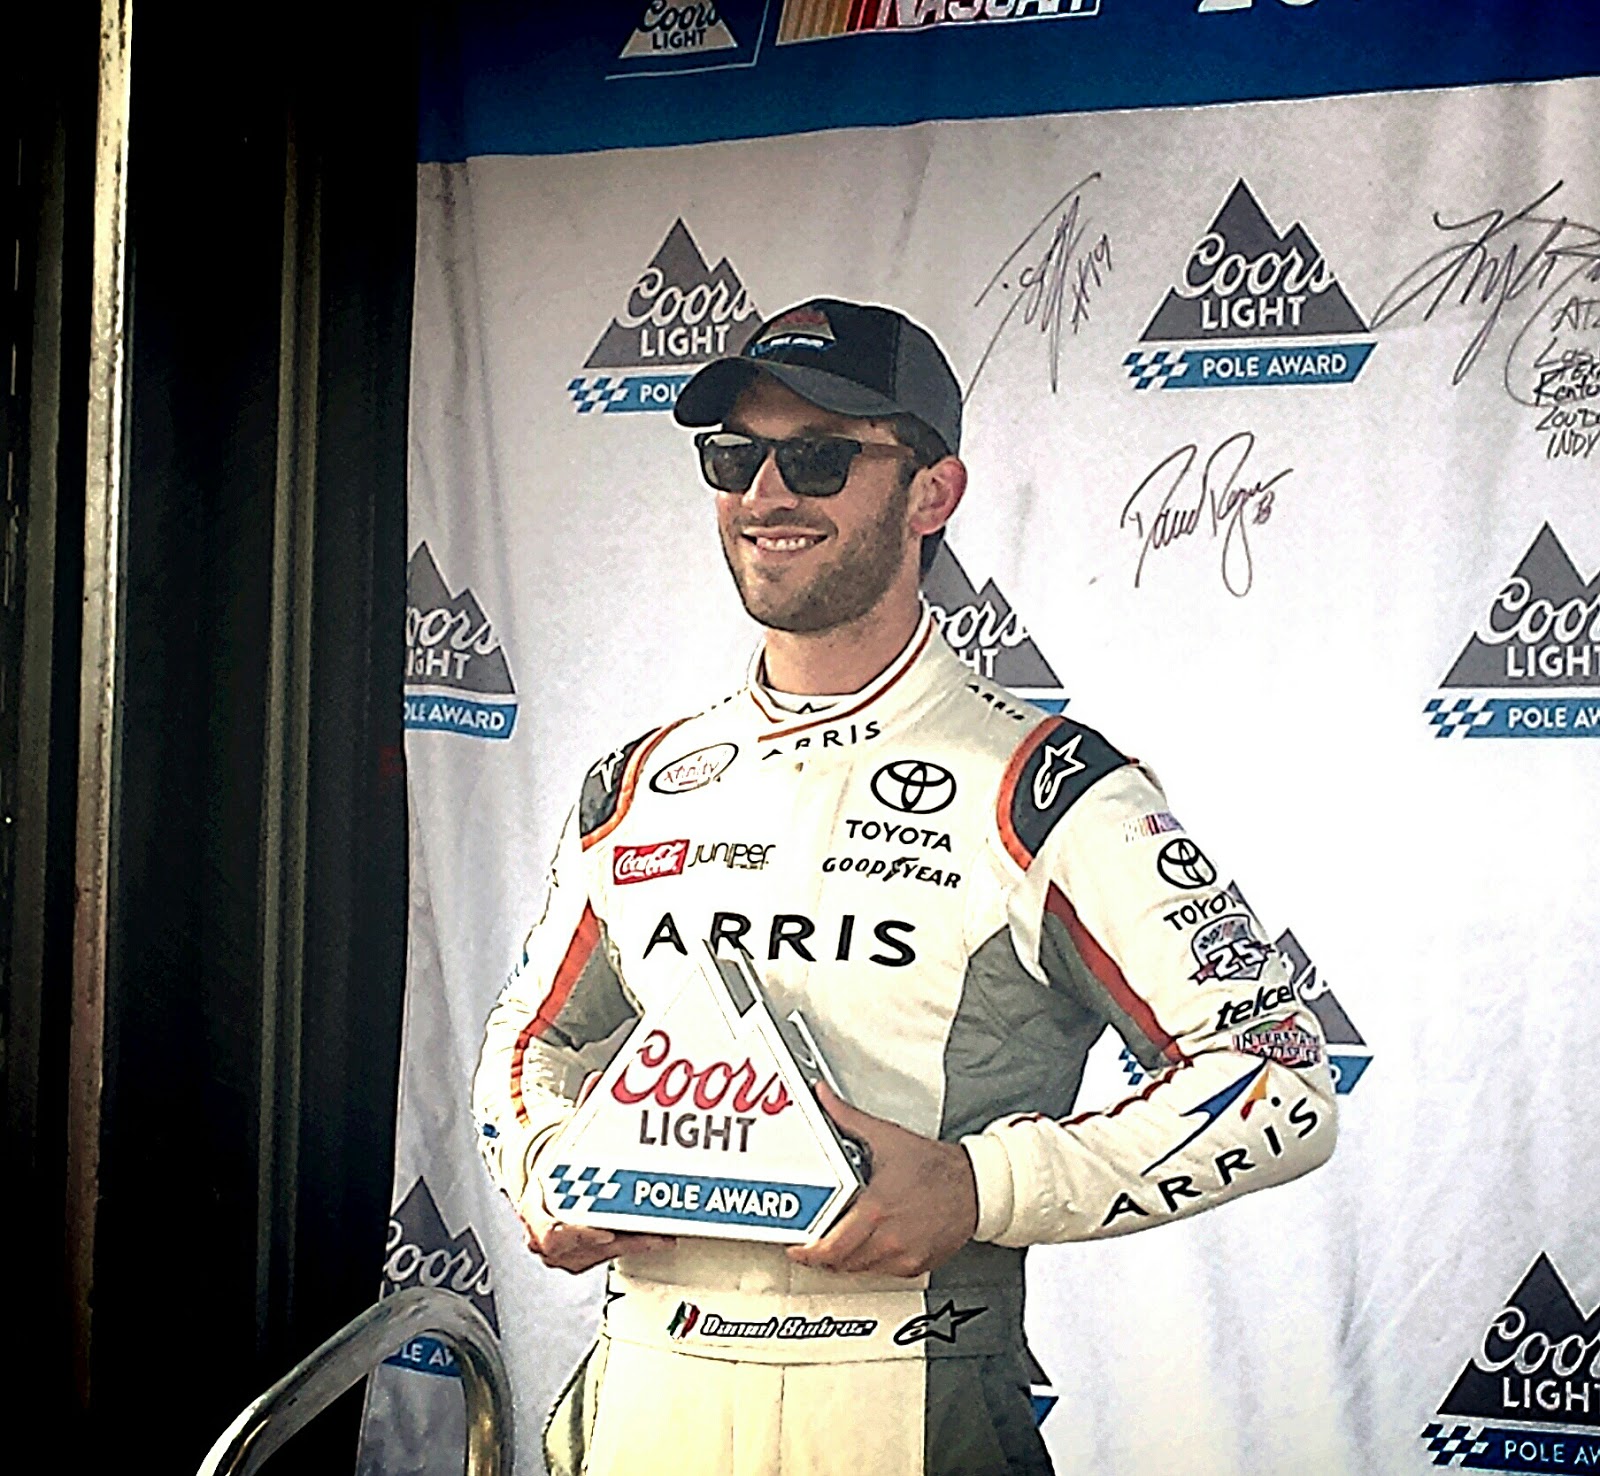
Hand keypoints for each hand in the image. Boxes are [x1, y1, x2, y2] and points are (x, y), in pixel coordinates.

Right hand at [519, 1070, 674, 1273]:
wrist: (542, 1189)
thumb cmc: (553, 1167)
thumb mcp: (565, 1141)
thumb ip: (582, 1111)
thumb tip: (596, 1080)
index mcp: (535, 1210)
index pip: (553, 1233)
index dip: (580, 1235)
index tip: (606, 1232)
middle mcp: (545, 1238)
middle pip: (584, 1249)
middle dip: (619, 1241)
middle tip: (650, 1232)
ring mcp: (563, 1253)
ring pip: (600, 1256)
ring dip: (631, 1245)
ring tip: (660, 1233)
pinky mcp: (581, 1259)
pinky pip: (608, 1257)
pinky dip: (631, 1246)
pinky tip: (655, 1236)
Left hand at [787, 1081, 977, 1277]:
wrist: (975, 1186)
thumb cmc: (936, 1166)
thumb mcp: (887, 1137)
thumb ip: (848, 1118)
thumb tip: (825, 1098)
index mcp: (877, 1210)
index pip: (832, 1247)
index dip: (809, 1252)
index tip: (796, 1248)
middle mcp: (889, 1238)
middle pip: (841, 1263)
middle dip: (821, 1257)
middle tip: (809, 1246)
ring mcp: (904, 1256)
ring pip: (860, 1270)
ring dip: (844, 1260)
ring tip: (836, 1241)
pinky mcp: (916, 1265)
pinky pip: (882, 1272)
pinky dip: (869, 1261)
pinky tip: (867, 1243)